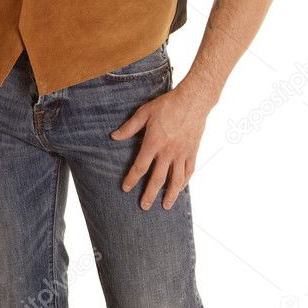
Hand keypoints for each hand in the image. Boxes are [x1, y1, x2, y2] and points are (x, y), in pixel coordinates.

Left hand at [110, 83, 210, 210]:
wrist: (193, 100)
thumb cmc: (167, 104)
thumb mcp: (144, 112)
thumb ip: (130, 127)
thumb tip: (114, 136)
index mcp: (153, 143)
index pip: (140, 167)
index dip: (132, 179)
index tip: (126, 188)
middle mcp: (168, 152)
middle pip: (157, 179)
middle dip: (149, 194)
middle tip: (144, 206)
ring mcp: (182, 153)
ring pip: (176, 180)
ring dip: (170, 194)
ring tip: (165, 206)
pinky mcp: (193, 152)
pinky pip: (189, 171)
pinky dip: (184, 182)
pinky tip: (180, 188)